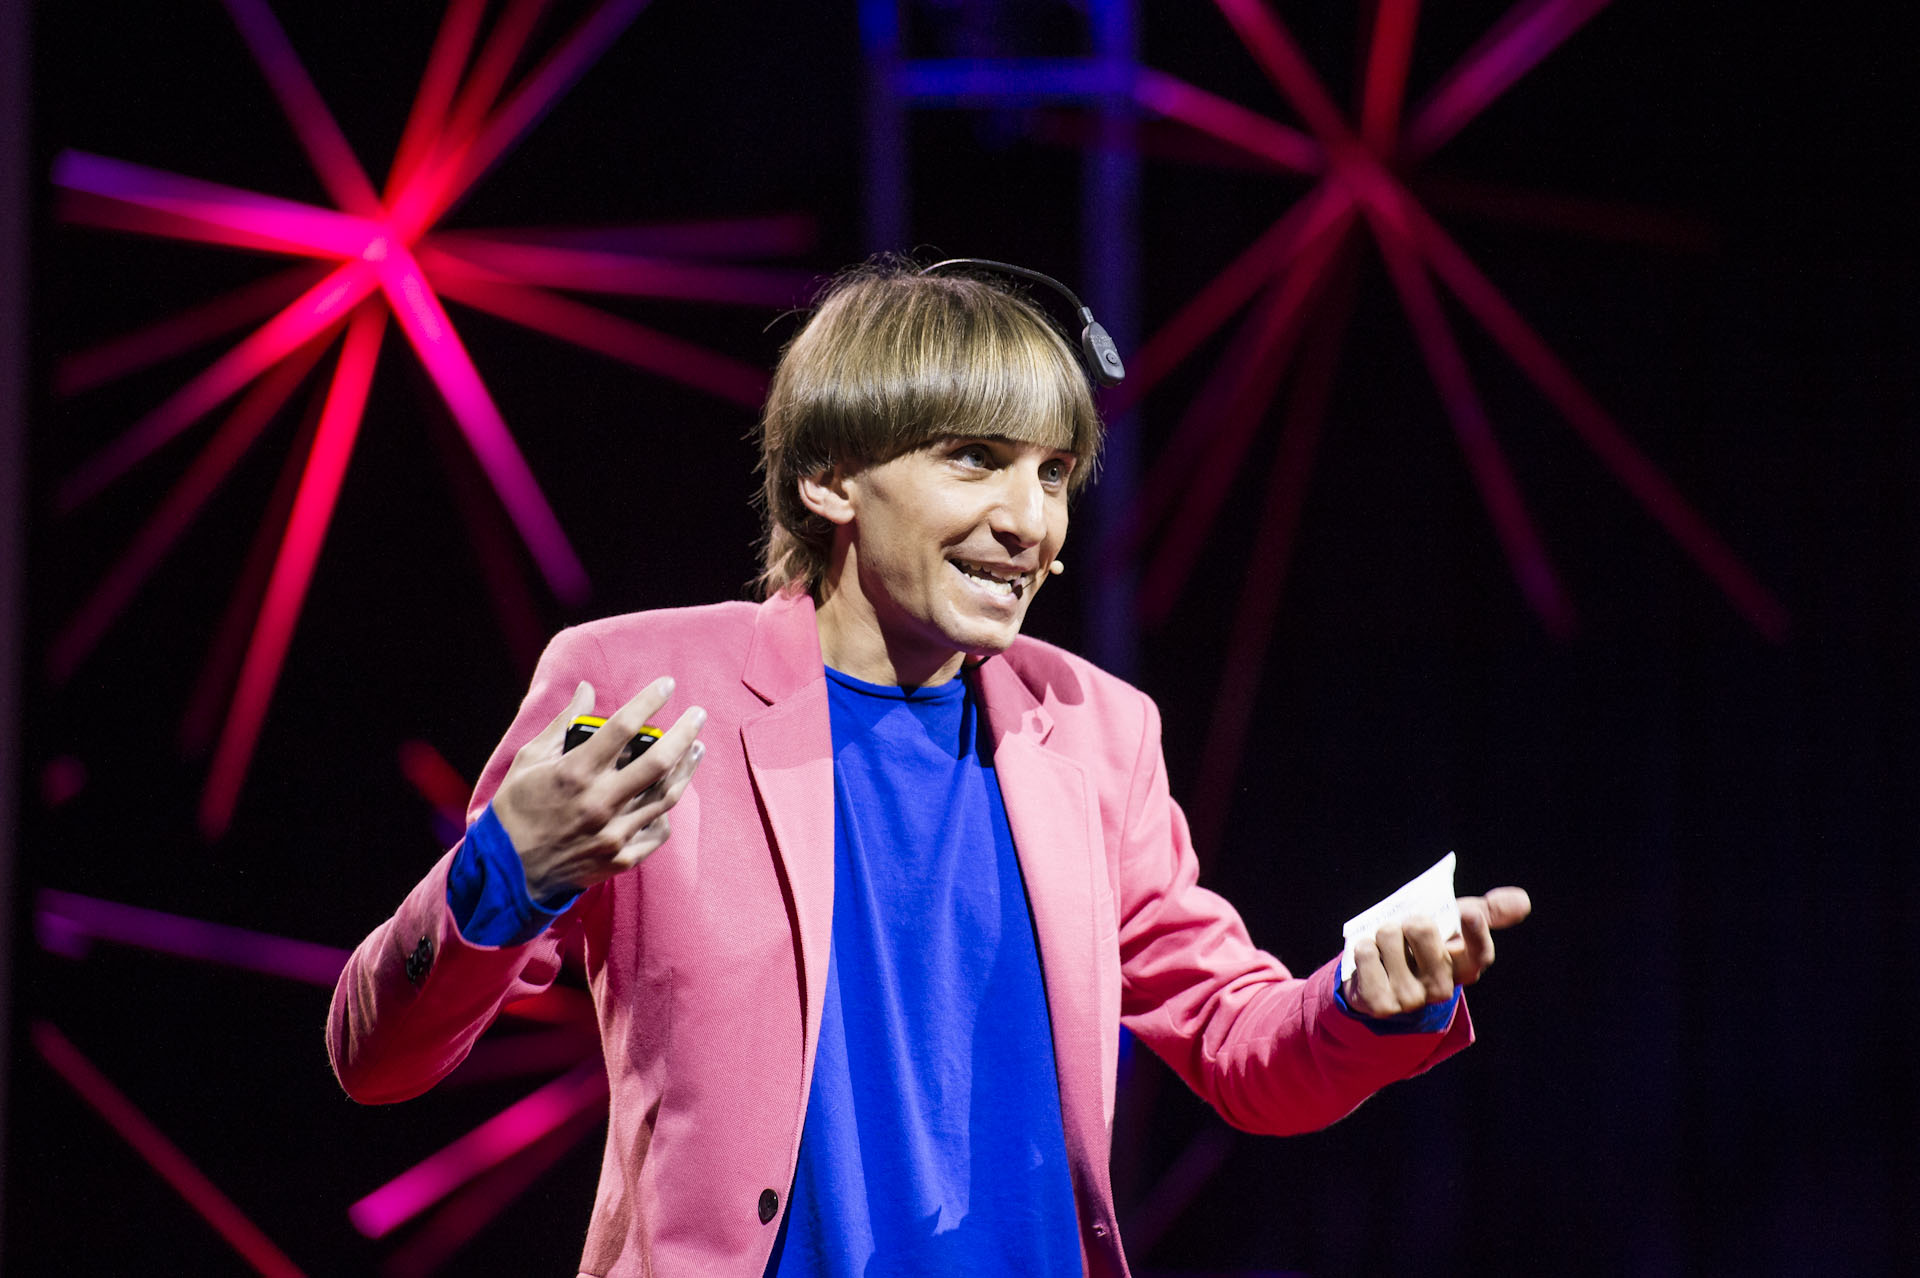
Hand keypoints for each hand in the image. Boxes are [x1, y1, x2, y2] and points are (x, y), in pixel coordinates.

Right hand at [491, 678, 706, 898]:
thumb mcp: (530, 760)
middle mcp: (599, 802)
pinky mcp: (621, 858)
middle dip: (685, 732)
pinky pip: (657, 831)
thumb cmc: (515, 810)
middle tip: (698, 715)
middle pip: (659, 761)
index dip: (649, 700)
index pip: (623, 727)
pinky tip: (671, 794)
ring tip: (697, 749)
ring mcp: (614, 833)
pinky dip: (666, 811)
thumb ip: (563, 724)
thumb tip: (587, 689)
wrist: (507, 874)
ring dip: (687, 769)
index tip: (667, 684)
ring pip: (666, 796)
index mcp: (575, 773)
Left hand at [1341, 887, 1531, 1017]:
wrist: (1379, 980)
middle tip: (1403, 935)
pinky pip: (1365, 953)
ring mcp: (1412, 999)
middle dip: (1404, 920)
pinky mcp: (1381, 1005)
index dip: (1476, 931)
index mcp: (1465, 967)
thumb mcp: (1452, 926)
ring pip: (1388, 935)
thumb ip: (1487, 911)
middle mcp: (1443, 988)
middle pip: (1421, 927)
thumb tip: (1522, 900)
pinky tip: (1371, 962)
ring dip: (1380, 934)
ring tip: (1385, 951)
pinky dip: (1362, 949)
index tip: (1468, 911)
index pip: (1480, 953)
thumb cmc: (1421, 946)